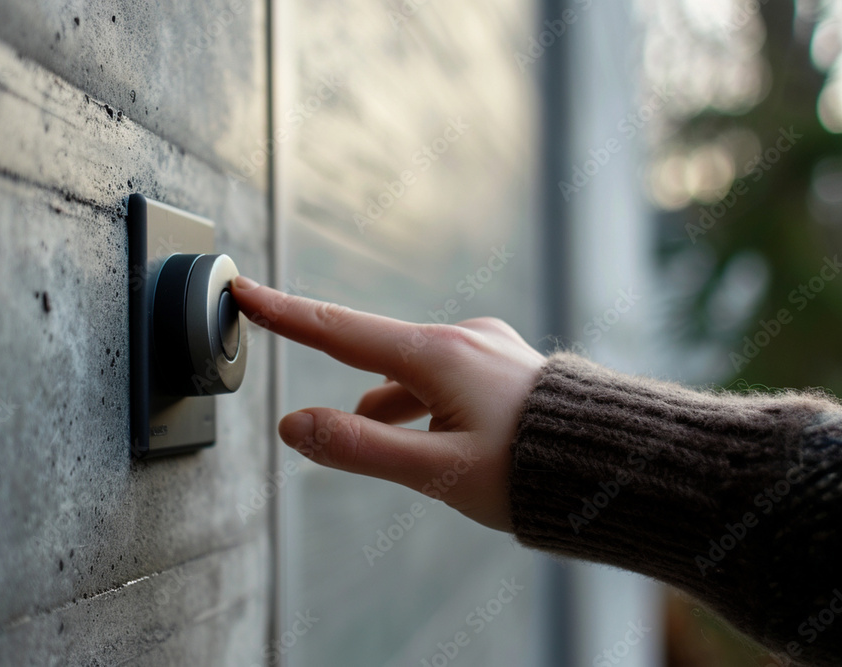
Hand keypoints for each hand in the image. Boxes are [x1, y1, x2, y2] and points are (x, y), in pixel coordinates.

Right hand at [230, 276, 545, 531]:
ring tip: (436, 467)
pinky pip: (445, 381)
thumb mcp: (437, 472)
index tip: (244, 290)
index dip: (284, 314)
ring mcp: (485, 348)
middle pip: (377, 361)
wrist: (617, 468)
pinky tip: (448, 444)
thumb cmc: (531, 473)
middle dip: (361, 405)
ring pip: (414, 379)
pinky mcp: (503, 364)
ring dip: (401, 415)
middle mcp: (460, 339)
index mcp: (438, 355)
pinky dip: (430, 410)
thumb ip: (360, 448)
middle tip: (394, 451)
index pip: (339, 330)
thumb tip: (292, 426)